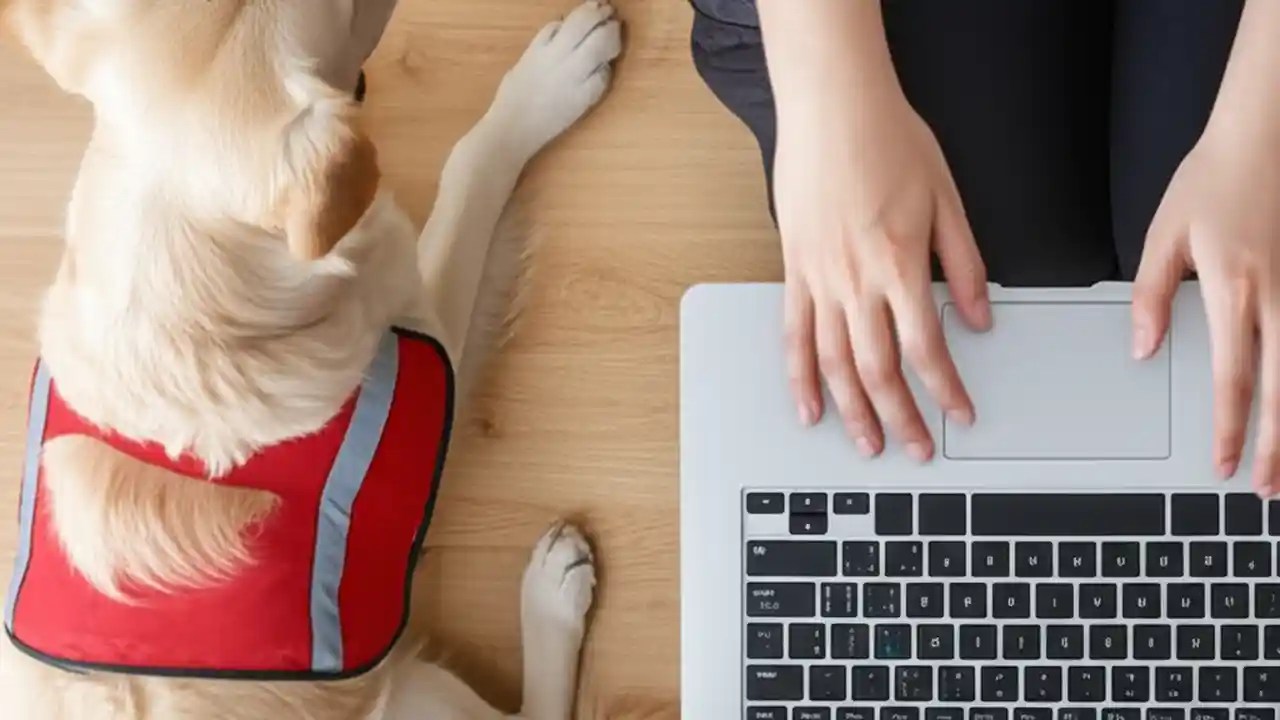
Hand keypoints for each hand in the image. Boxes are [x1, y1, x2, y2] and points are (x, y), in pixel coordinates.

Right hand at [775, 92, 990, 459]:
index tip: (959, 413)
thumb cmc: (888, 140)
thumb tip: (980, 315)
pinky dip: (799, 376)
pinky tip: (807, 406)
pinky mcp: (793, 269)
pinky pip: (793, 334)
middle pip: (878, 368)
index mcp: (900, 263)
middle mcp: (857, 279)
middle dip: (900, 416)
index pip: (925, 346)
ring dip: (852, 410)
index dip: (945, 388)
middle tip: (915, 448)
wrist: (832, 105)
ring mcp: (819, 278)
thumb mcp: (946, 198)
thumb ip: (964, 263)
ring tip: (866, 444)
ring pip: (834, 362)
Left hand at [1133, 120, 1279, 496]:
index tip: (1224, 464)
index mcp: (1233, 291)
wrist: (1265, 135)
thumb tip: (1143, 349)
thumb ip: (1152, 298)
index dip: (1230, 430)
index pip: (1232, 380)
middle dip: (1278, 446)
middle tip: (1269, 488)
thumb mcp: (1163, 237)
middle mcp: (1277, 296)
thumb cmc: (1213, 180)